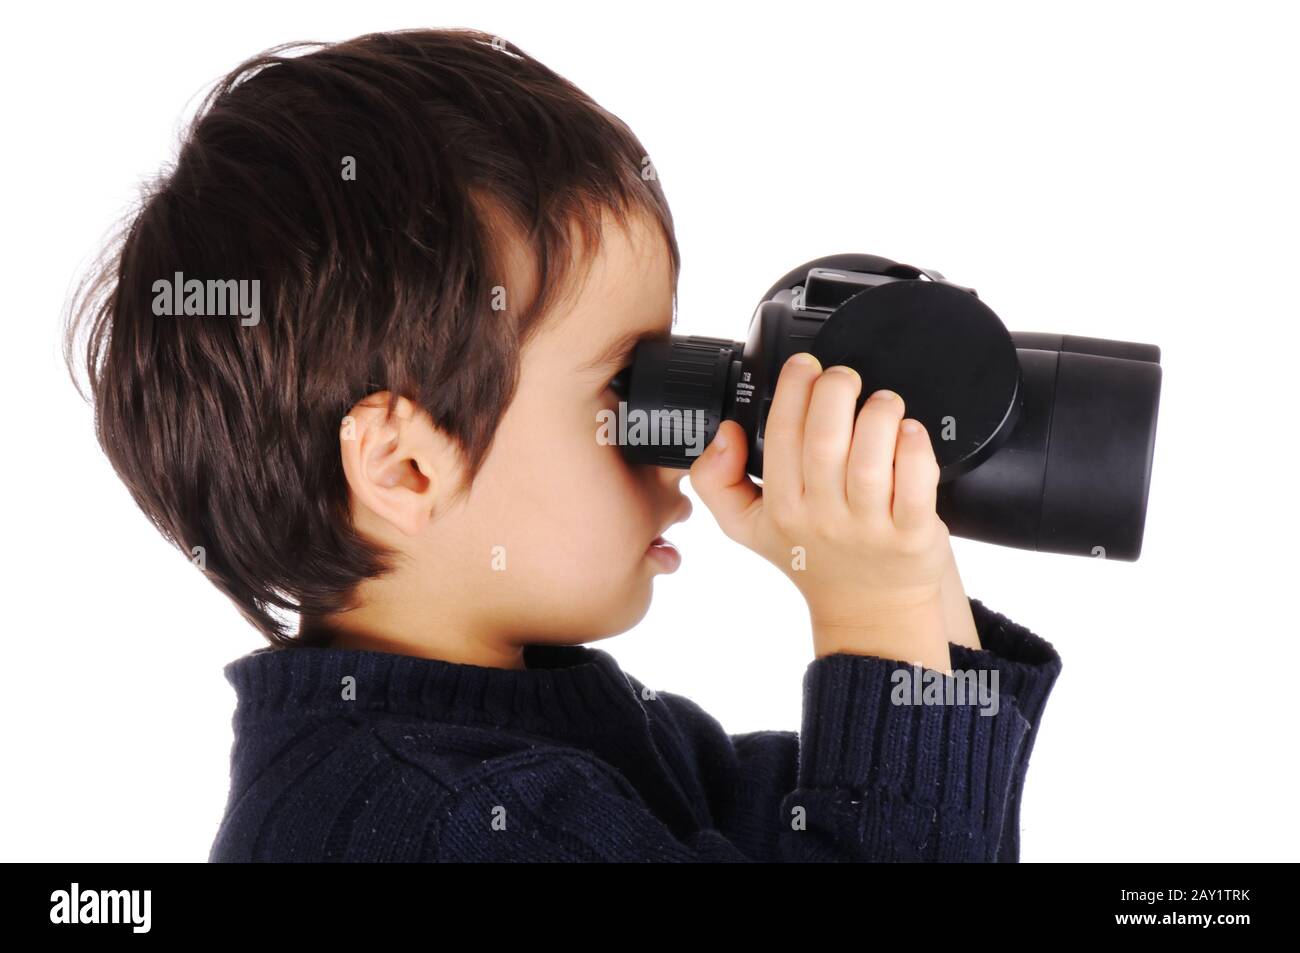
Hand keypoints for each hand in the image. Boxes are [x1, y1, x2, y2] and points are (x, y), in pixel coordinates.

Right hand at [690, 352, 952, 670]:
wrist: (870, 610)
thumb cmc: (814, 557)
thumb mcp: (749, 526)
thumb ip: (717, 481)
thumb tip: (723, 432)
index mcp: (780, 507)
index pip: (781, 435)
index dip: (794, 389)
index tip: (805, 365)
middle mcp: (822, 518)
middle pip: (825, 440)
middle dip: (835, 390)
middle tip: (844, 376)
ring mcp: (868, 529)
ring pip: (871, 459)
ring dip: (879, 414)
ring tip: (883, 402)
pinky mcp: (912, 536)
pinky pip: (917, 487)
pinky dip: (916, 451)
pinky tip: (910, 431)